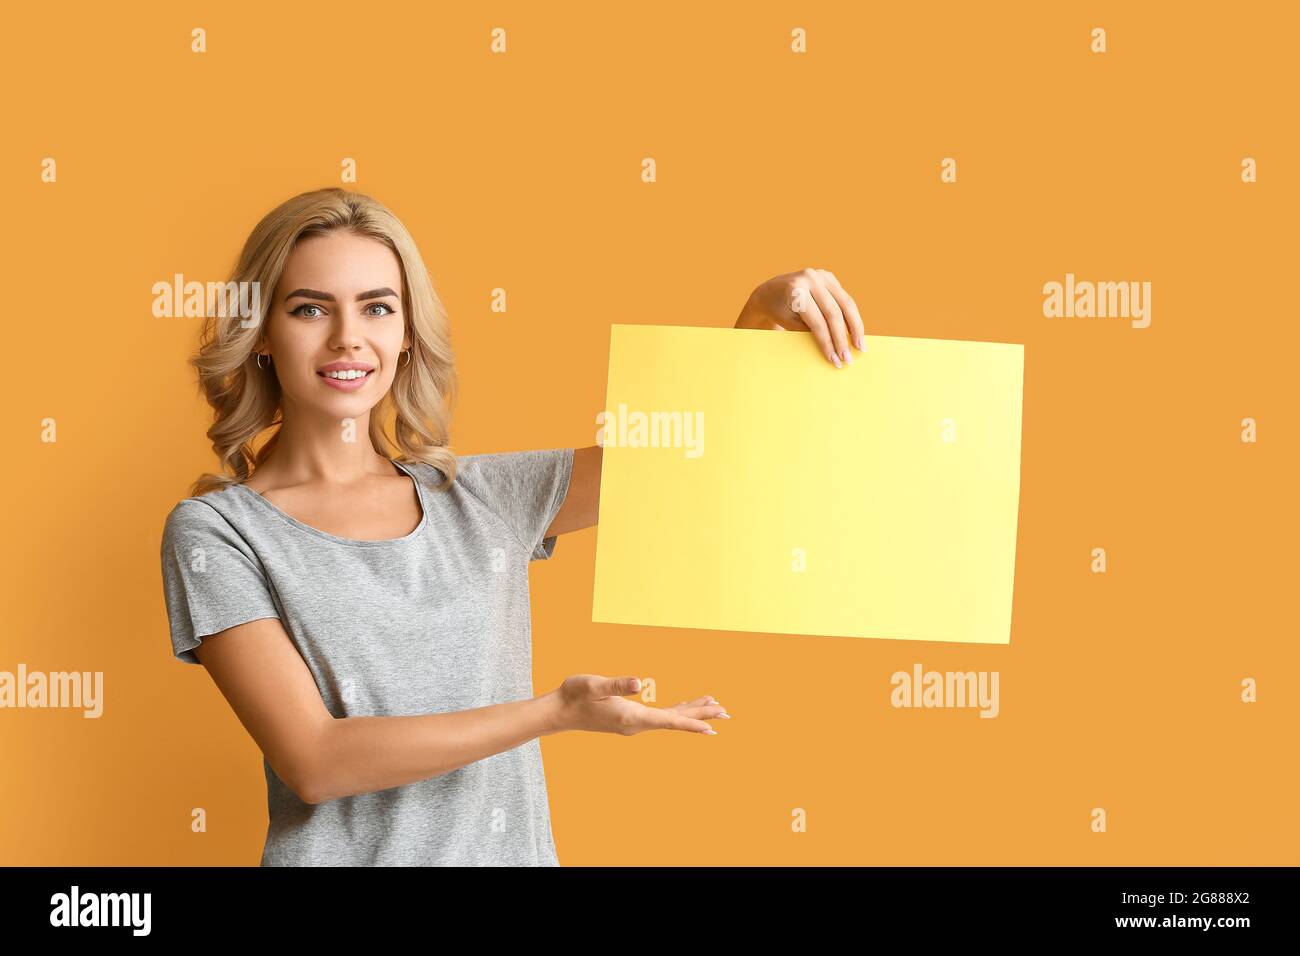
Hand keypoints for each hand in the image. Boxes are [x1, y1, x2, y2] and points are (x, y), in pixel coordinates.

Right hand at [545, 674, 727, 735]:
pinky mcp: (631, 719)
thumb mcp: (593, 684)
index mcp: (630, 717)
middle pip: (674, 721)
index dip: (690, 723)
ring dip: (692, 713)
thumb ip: (615, 683)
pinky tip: (686, 706)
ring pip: (670, 719)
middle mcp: (635, 725)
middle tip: (726, 713)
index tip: (712, 727)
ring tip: (715, 708)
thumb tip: (638, 682)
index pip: (667, 721)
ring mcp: (634, 724)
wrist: (559, 711)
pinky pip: (661, 717)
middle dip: (700, 716)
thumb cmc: (574, 694)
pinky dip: (677, 712)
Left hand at [734, 267, 866, 367]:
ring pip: (846, 303)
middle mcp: (810, 278)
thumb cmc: (778, 312)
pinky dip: (852, 316)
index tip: (834, 360)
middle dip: (843, 338)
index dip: (828, 343)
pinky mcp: (829, 276)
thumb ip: (810, 332)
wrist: (770, 292)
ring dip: (856, 327)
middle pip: (834, 313)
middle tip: (849, 359)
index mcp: (796, 290)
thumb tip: (835, 349)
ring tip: (860, 346)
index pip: (817, 322)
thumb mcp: (788, 324)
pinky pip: (845, 299)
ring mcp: (821, 275)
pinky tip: (856, 332)